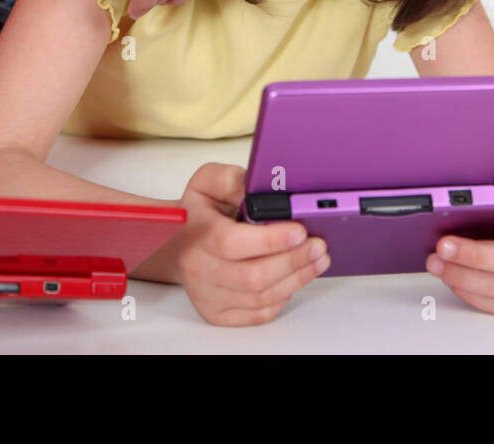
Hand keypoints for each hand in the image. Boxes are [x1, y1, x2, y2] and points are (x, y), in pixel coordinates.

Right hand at [174, 163, 328, 325]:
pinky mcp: (218, 314)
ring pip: (261, 298)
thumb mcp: (208, 182)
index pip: (233, 243)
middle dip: (294, 261)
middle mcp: (199, 270)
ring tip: (317, 260)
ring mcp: (208, 296)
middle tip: (318, 245)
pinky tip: (296, 278)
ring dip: (296, 279)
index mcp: (198, 236)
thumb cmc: (197, 214)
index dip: (271, 240)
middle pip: (253, 276)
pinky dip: (284, 296)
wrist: (175, 245)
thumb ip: (233, 180)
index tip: (300, 231)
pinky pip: (259, 314)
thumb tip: (259, 189)